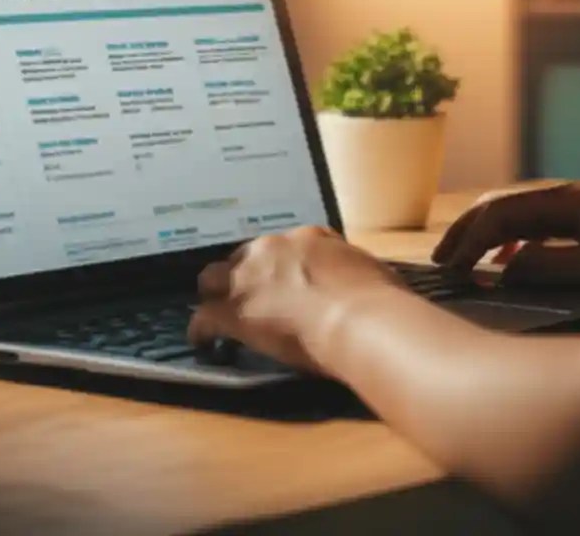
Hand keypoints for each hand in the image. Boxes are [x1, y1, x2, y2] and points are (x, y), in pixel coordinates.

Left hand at [188, 225, 411, 373]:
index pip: (280, 247)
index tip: (284, 282)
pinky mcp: (232, 311)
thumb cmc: (376, 298)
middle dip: (242, 276)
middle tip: (251, 298)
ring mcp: (248, 279)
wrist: (359, 319)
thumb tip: (354, 279)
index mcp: (306, 238)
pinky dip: (202, 331)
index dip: (278, 266)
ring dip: (216, 296)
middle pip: (241, 258)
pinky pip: (203, 319)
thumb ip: (349, 269)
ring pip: (212, 280)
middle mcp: (271, 249)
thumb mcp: (368, 270)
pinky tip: (205, 342)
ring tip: (220, 314)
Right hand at [432, 182, 579, 289]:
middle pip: (503, 208)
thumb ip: (550, 266)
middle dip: (468, 232)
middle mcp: (570, 201)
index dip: (470, 238)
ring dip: (485, 239)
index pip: (502, 212)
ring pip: (517, 220)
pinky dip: (510, 245)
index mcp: (569, 201)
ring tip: (460, 263)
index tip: (450, 268)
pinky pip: (536, 232)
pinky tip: (505, 264)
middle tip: (439, 262)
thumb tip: (502, 267)